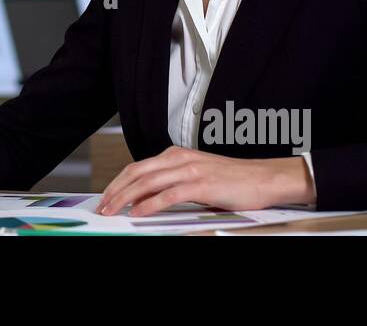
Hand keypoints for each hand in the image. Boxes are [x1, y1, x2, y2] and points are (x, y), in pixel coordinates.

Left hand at [95, 146, 314, 215]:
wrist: (263, 178)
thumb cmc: (232, 180)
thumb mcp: (196, 176)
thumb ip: (171, 182)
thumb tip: (144, 198)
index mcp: (176, 154)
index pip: (137, 167)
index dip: (118, 183)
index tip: (106, 197)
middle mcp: (179, 158)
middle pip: (137, 173)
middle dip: (115, 191)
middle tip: (103, 206)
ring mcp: (190, 170)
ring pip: (148, 182)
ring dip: (126, 198)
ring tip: (113, 211)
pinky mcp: (201, 185)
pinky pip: (169, 194)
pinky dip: (150, 204)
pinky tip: (139, 213)